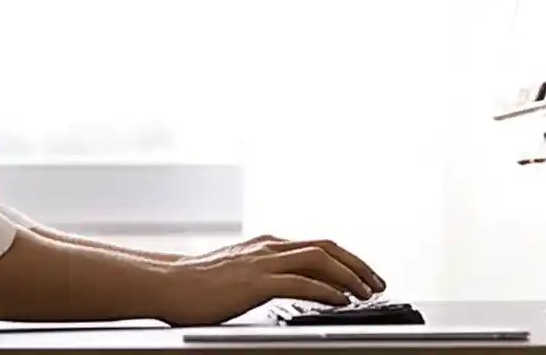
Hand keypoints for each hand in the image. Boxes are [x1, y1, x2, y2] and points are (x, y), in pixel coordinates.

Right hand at [155, 234, 384, 325]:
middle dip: (357, 264)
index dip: (346, 259)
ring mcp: (263, 262)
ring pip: (320, 260)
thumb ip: (262, 275)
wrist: (166, 284)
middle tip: (378, 283)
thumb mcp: (237, 272)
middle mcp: (268, 246)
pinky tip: (341, 301)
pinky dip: (328, 290)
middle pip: (327, 247)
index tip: (364, 275)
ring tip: (367, 293)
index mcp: (266, 244)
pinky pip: (302, 282)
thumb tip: (285, 287)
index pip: (317, 245)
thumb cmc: (195, 284)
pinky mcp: (256, 282)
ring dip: (350, 276)